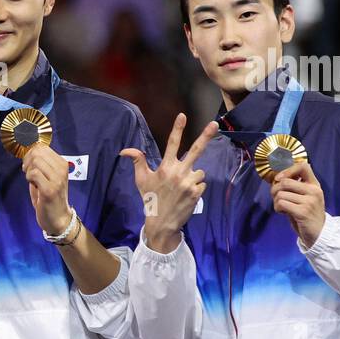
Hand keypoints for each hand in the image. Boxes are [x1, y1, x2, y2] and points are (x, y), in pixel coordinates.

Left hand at [23, 144, 71, 235]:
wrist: (58, 218)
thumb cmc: (50, 197)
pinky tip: (33, 185)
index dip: (30, 154)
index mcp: (62, 163)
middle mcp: (62, 169)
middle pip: (37, 152)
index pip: (42, 147)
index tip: (29, 165)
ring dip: (28, 170)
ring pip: (35, 161)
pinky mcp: (50, 189)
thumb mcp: (48, 176)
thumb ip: (40, 164)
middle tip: (27, 173)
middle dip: (27, 161)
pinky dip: (29, 178)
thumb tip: (29, 152)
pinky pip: (34, 174)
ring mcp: (57, 179)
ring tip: (31, 180)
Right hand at [120, 113, 217, 253]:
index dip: (177, 129)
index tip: (183, 116)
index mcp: (165, 167)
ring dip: (193, 176)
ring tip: (182, 187)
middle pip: (195, 150)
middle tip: (214, 124)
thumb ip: (137, 162)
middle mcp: (178, 172)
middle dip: (205, 136)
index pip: (172, 144)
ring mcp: (189, 182)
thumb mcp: (141, 180)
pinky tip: (186, 195)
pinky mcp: (197, 192)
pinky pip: (201, 183)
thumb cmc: (150, 199)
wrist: (162, 222)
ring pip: (199, 171)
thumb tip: (125, 150)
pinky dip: (196, 187)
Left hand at [271, 161, 325, 247]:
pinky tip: (283, 212)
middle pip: (285, 182)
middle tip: (277, 198)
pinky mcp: (303, 212)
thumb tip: (276, 179)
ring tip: (282, 208)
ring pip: (281, 194)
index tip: (279, 179)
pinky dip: (277, 208)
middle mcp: (314, 191)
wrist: (318, 233)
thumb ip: (294, 187)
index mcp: (315, 185)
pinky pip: (281, 203)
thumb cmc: (307, 214)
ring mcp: (309, 201)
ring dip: (276, 202)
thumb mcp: (304, 197)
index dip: (288, 170)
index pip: (303, 166)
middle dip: (275, 190)